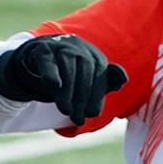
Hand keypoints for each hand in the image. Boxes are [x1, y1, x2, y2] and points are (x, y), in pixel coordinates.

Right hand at [0, 35, 129, 126]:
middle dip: (82, 97)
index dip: (96, 95)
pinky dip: (51, 73)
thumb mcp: (88, 81)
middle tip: (77, 117)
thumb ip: (106, 83)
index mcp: (94, 55)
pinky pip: (48, 61)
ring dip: (67, 91)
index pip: (100, 75)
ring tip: (65, 110)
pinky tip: (54, 86)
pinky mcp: (42, 49)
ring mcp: (61, 45)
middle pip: (84, 71)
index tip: (92, 114)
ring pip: (67, 67)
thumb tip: (123, 79)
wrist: (39, 61)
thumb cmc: (69, 75)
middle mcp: (80, 47)